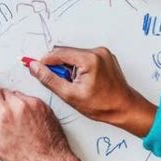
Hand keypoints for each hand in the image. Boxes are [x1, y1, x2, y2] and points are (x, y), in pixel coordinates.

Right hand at [0, 72, 97, 160]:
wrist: (49, 159)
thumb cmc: (21, 155)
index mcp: (2, 113)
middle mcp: (17, 104)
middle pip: (2, 91)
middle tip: (2, 115)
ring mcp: (31, 102)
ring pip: (16, 95)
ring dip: (13, 102)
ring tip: (18, 122)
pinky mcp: (42, 103)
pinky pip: (28, 99)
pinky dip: (26, 106)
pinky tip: (28, 121)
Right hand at [27, 47, 155, 137]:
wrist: (125, 108)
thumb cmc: (102, 105)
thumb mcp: (70, 95)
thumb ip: (50, 79)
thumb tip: (35, 67)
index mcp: (89, 59)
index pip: (58, 53)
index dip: (44, 61)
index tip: (34, 67)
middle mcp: (97, 51)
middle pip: (66, 52)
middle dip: (58, 66)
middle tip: (59, 82)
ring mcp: (103, 53)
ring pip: (74, 55)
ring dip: (68, 67)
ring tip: (73, 84)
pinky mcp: (105, 56)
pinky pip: (84, 57)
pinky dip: (78, 67)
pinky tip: (82, 81)